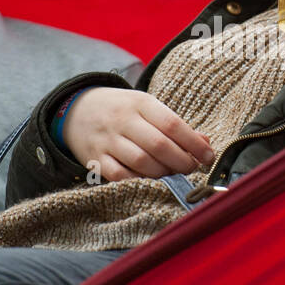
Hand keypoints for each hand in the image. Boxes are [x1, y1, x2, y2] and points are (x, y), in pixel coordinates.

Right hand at [61, 87, 215, 180]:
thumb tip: (205, 144)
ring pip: (141, 162)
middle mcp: (123, 120)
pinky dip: (138, 181)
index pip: (172, 124)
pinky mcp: (95, 158)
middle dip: (182, 162)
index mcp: (140, 103)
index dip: (194, 144)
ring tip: (171, 174)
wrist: (76, 111)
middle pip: (159, 145)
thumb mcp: (147, 108)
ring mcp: (107, 140)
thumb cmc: (122, 112)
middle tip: (191, 168)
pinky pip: (120, 176)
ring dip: (163, 173)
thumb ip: (176, 126)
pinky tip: (148, 180)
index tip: (208, 157)